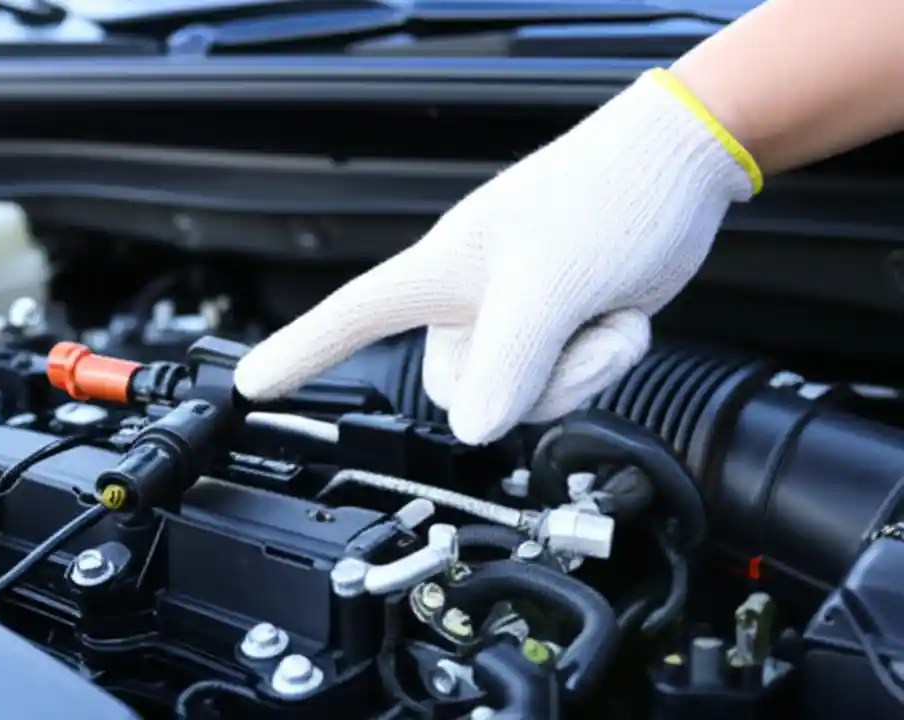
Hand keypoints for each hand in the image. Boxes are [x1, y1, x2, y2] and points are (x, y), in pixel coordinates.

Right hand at [235, 69, 759, 444]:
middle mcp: (468, 301)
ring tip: (598, 308)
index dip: (297, 353)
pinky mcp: (555, 330)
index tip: (250, 385)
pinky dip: (601, 359)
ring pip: (520, 397)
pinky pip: (562, 383)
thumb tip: (473, 431)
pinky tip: (615, 312)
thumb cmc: (606, 194)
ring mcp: (513, 318)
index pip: (349, 317)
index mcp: (441, 274)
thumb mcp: (552, 281)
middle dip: (525, 381)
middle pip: (460, 393)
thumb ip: (509, 360)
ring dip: (576, 368)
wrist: (680, 168)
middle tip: (566, 326)